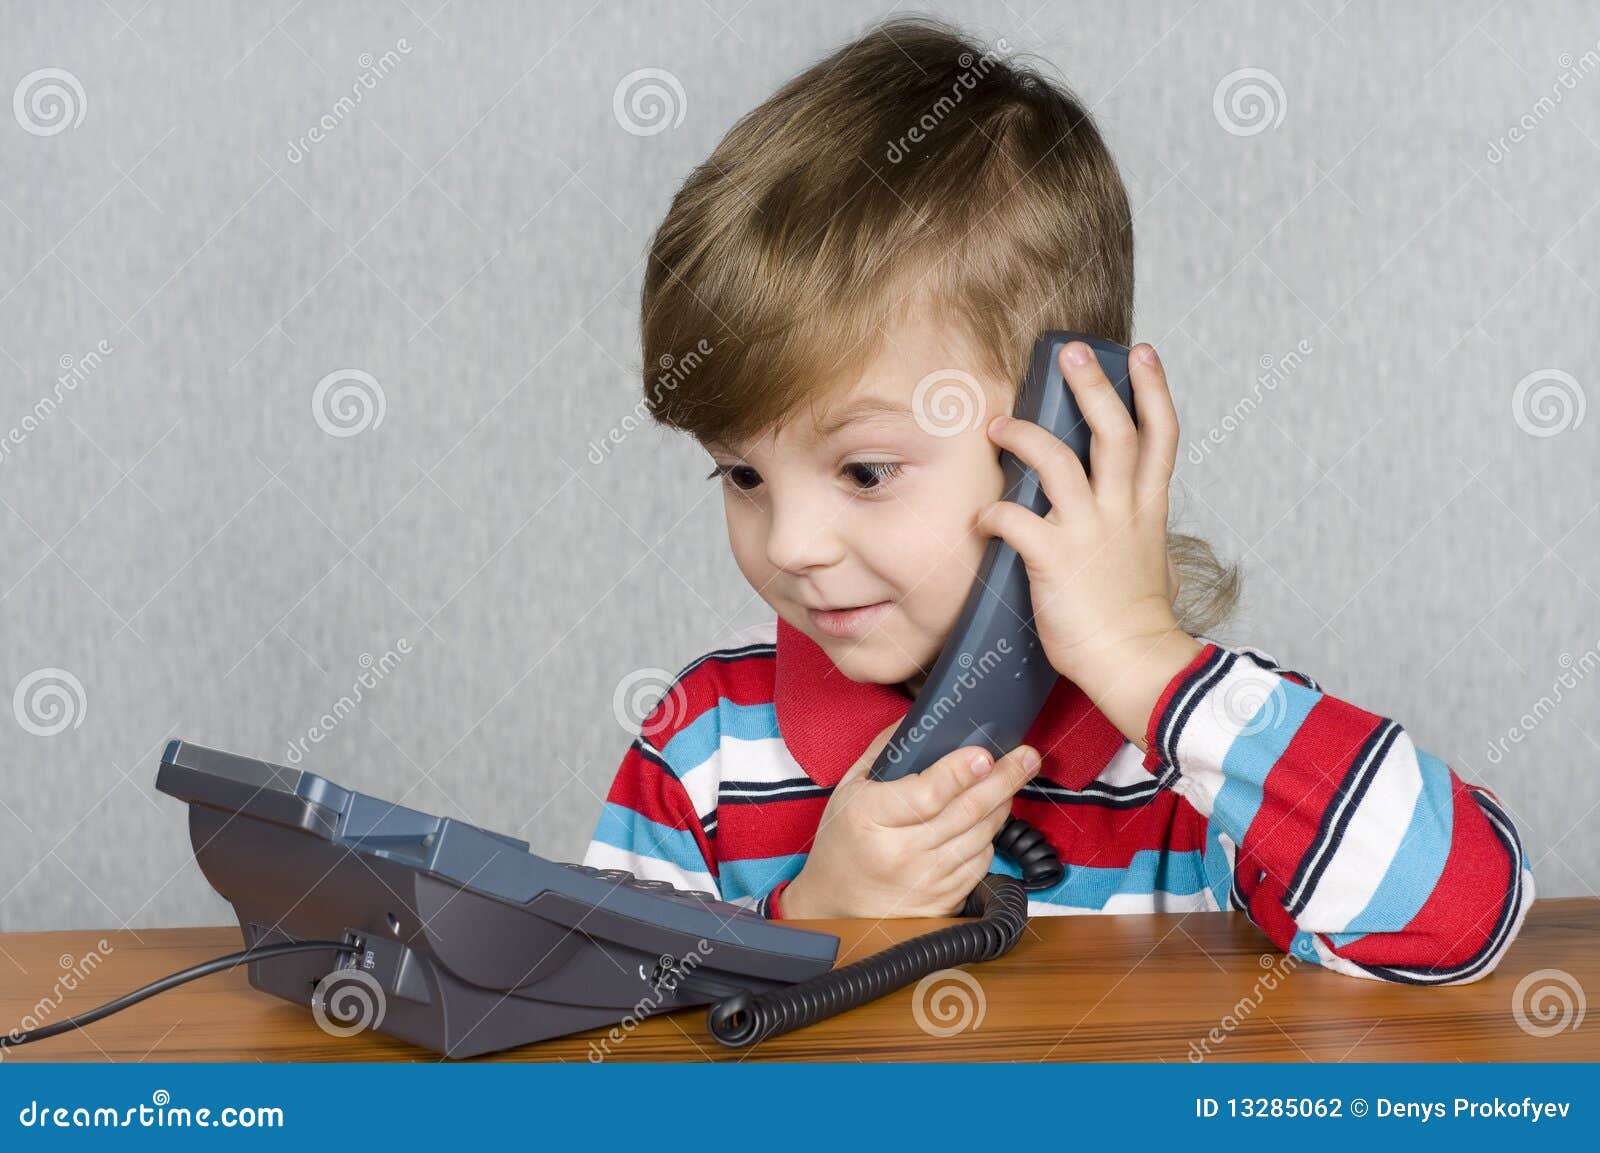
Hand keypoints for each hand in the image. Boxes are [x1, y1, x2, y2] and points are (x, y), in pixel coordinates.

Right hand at [781, 721, 1041, 918]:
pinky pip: (982, 860)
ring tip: (1011, 779)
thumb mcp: (850, 789)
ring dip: (1001, 804)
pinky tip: (986, 818)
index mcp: (870, 817)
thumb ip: (885, 751)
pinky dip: (989, 835)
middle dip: (1004, 779)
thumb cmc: (843, 840)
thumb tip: (924, 719)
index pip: (928, 794)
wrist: (837, 906)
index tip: (984, 754)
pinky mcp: (945, 900)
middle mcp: (901, 852)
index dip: (961, 772)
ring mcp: (926, 880)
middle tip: (1026, 756)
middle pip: (967, 812)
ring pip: (982, 835)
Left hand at [978, 341, 1202, 745]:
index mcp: (1148, 508)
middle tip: (1068, 351)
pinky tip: (980, 519)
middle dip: (1092, 385)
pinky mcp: (1055, 558)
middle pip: (1113, 430)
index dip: (1153, 389)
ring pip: (1059, 461)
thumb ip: (1137, 529)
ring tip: (997, 425)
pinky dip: (992, 513)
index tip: (1142, 353)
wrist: (1136, 664)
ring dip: (1024, 435)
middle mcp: (1122, 511)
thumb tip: (1128, 519)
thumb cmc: (1138, 620)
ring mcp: (1089, 532)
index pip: (1161, 435)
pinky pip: (1015, 519)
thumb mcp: (1151, 560)